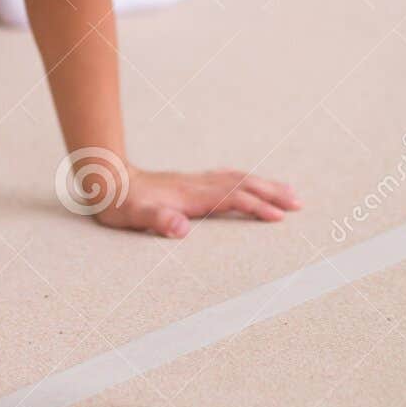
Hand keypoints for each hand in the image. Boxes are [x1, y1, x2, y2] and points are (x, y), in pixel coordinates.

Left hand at [95, 165, 300, 238]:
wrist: (106, 178)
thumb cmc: (120, 202)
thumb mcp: (133, 216)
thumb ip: (157, 220)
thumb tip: (182, 228)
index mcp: (191, 196)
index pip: (232, 198)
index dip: (256, 206)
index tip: (280, 218)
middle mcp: (197, 185)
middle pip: (242, 184)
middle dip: (271, 193)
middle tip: (299, 202)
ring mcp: (194, 181)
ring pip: (237, 179)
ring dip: (264, 184)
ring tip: (288, 192)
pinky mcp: (190, 183)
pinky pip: (227, 178)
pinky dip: (246, 181)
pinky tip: (251, 184)